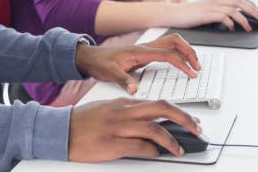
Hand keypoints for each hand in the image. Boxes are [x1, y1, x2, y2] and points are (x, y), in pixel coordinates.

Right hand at [69, 98, 201, 160]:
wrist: (61, 130)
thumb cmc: (82, 122)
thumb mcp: (106, 109)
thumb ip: (127, 112)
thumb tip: (147, 121)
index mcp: (123, 102)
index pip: (157, 102)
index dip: (178, 111)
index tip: (189, 119)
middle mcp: (123, 112)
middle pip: (160, 109)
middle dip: (183, 118)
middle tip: (196, 128)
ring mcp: (117, 127)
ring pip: (153, 129)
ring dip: (171, 140)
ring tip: (178, 149)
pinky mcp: (111, 143)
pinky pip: (139, 146)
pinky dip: (151, 151)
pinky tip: (155, 154)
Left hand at [74, 34, 199, 94]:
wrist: (90, 57)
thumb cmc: (100, 63)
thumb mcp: (110, 73)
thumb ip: (123, 80)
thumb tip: (134, 89)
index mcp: (140, 52)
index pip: (167, 54)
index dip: (182, 63)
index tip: (191, 73)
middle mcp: (145, 47)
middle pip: (174, 41)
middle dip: (189, 51)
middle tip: (197, 67)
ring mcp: (145, 49)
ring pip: (171, 42)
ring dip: (185, 50)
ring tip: (194, 65)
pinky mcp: (144, 53)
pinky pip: (166, 49)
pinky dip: (177, 53)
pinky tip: (180, 64)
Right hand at [165, 0, 257, 31]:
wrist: (174, 13)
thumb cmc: (188, 13)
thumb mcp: (205, 9)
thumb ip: (217, 10)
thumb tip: (231, 19)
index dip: (251, 4)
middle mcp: (215, 0)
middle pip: (240, 1)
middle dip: (253, 10)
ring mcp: (211, 6)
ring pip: (234, 9)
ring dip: (245, 19)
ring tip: (249, 27)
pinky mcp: (207, 14)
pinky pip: (224, 17)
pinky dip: (231, 23)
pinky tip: (232, 28)